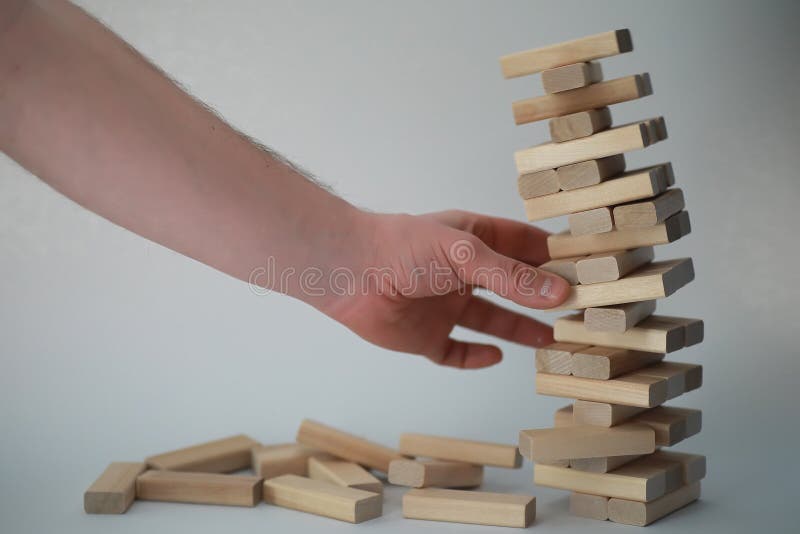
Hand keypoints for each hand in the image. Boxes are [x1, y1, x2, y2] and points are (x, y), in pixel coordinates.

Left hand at [318, 210, 569, 368]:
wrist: (348, 272)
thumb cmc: (403, 247)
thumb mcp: (465, 254)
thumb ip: (510, 276)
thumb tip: (559, 292)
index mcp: (474, 241)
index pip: (524, 246)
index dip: (555, 257)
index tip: (590, 269)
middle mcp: (462, 274)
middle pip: (512, 287)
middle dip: (543, 297)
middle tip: (580, 309)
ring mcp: (444, 306)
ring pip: (491, 320)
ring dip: (520, 330)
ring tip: (553, 339)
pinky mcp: (425, 336)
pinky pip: (456, 351)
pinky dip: (476, 357)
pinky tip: (496, 357)